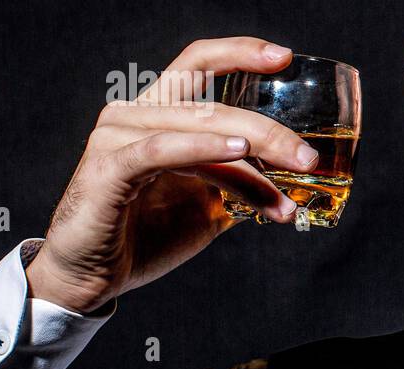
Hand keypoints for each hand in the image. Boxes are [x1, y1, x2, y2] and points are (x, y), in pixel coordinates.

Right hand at [26, 37, 318, 313]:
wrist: (94, 279)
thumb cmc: (147, 235)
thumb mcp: (210, 206)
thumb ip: (243, 183)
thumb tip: (294, 178)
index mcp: (159, 114)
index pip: (199, 64)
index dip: (241, 53)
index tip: (285, 56)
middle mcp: (136, 115)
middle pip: (214, 105)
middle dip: (271, 131)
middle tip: (309, 159)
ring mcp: (118, 136)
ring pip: (200, 128)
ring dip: (253, 156)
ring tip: (293, 174)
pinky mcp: (108, 167)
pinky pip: (162, 150)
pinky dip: (203, 148)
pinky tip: (238, 153)